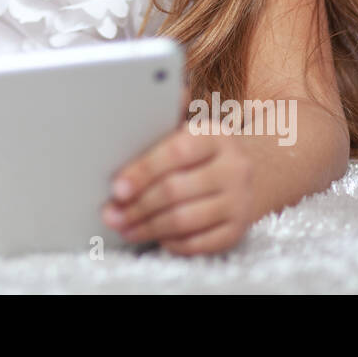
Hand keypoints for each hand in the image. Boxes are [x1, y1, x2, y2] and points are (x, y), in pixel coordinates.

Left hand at [101, 115, 255, 254]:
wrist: (245, 173)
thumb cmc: (200, 151)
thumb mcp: (187, 129)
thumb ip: (160, 122)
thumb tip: (126, 112)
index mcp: (216, 136)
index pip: (177, 153)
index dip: (143, 172)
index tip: (117, 188)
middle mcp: (234, 168)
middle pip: (176, 190)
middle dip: (137, 206)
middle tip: (111, 215)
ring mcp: (239, 201)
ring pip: (184, 220)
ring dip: (147, 227)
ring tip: (124, 228)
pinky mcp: (237, 231)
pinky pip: (198, 244)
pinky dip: (171, 243)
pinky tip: (154, 237)